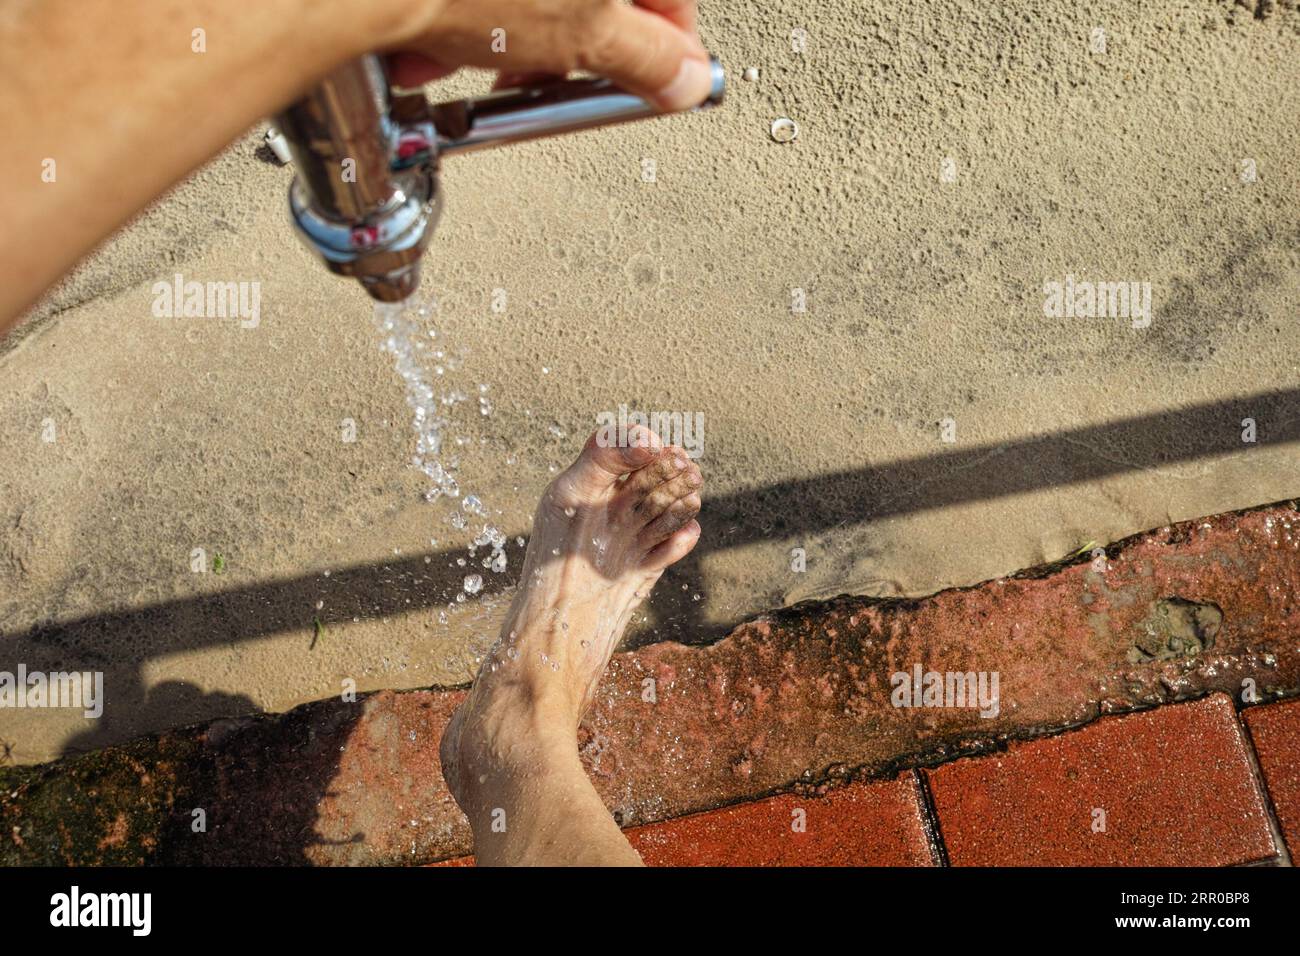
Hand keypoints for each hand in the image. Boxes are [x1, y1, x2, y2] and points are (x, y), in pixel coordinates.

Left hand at [383, 0, 711, 110]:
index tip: (649, 88)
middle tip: (536, 78)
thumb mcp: (582, 33)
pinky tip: (429, 45)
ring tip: (464, 61)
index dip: (661, 51)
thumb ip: (644, 58)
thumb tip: (680, 80)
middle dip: (558, 48)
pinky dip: (459, 19)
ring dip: (499, 40)